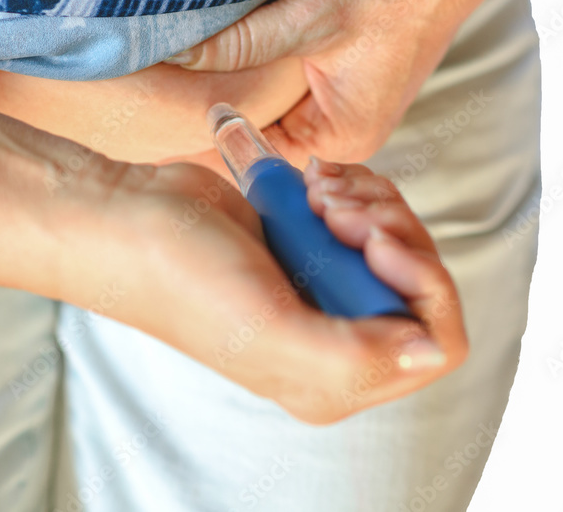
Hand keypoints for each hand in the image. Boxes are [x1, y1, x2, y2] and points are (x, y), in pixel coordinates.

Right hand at [46, 154, 466, 423]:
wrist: (127, 218)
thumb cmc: (181, 278)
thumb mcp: (266, 329)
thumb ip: (353, 356)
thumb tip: (428, 350)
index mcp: (335, 380)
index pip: (435, 341)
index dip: (420, 283)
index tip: (370, 242)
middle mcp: (338, 340)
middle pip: (422, 283)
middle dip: (389, 232)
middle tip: (335, 210)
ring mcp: (326, 290)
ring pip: (399, 241)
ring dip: (368, 204)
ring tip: (317, 194)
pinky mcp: (313, 246)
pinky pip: (371, 212)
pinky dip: (353, 188)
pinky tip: (314, 182)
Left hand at [163, 0, 514, 168]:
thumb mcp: (314, 16)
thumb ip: (242, 44)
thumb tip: (174, 61)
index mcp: (344, 137)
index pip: (257, 160)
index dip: (205, 140)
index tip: (153, 125)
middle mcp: (345, 130)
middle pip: (262, 135)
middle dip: (217, 113)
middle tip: (156, 97)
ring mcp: (345, 102)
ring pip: (271, 105)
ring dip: (237, 86)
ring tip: (182, 72)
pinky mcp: (343, 73)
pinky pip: (287, 82)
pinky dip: (259, 67)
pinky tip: (229, 50)